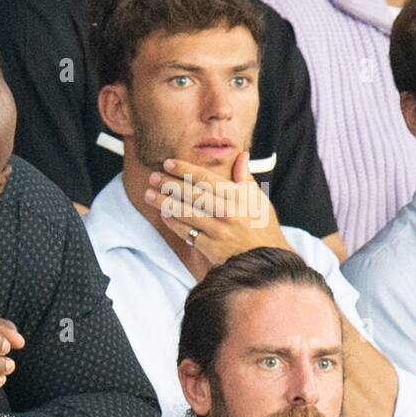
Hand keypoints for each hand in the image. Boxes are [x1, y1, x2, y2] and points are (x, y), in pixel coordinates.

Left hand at [143, 154, 290, 264]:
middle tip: (153, 177)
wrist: (266, 260)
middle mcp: (227, 212)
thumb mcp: (259, 200)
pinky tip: (164, 215)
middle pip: (192, 194)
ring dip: (165, 203)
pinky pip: (188, 233)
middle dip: (169, 184)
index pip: (206, 178)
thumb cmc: (262, 227)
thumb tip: (241, 156)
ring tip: (149, 194)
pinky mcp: (211, 247)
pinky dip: (174, 223)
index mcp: (238, 197)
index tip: (168, 163)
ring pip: (186, 213)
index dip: (185, 169)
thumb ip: (246, 178)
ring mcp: (218, 231)